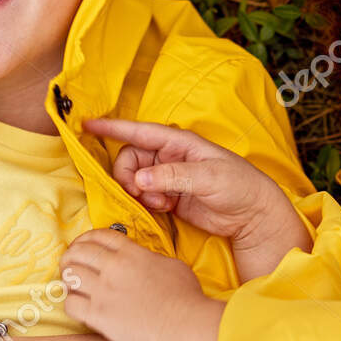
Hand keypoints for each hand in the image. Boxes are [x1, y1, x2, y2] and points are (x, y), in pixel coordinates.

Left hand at [61, 228, 228, 340]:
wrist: (185, 326)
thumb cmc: (187, 299)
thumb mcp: (171, 266)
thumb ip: (150, 259)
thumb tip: (143, 260)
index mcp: (132, 253)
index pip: (99, 236)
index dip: (86, 239)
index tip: (83, 246)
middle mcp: (113, 268)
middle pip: (78, 252)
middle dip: (71, 256)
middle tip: (71, 265)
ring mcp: (104, 292)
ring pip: (69, 276)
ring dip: (68, 280)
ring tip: (72, 286)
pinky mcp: (98, 316)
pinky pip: (70, 304)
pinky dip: (70, 303)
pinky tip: (78, 307)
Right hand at [83, 117, 309, 279]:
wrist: (253, 215)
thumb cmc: (239, 186)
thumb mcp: (209, 177)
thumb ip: (173, 176)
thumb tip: (139, 179)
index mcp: (180, 142)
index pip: (140, 131)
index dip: (113, 128)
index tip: (87, 125)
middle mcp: (170, 156)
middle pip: (130, 159)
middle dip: (128, 176)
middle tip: (143, 194)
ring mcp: (168, 177)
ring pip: (134, 179)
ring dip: (139, 192)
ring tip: (161, 204)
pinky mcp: (169, 197)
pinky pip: (143, 196)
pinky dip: (147, 203)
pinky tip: (165, 209)